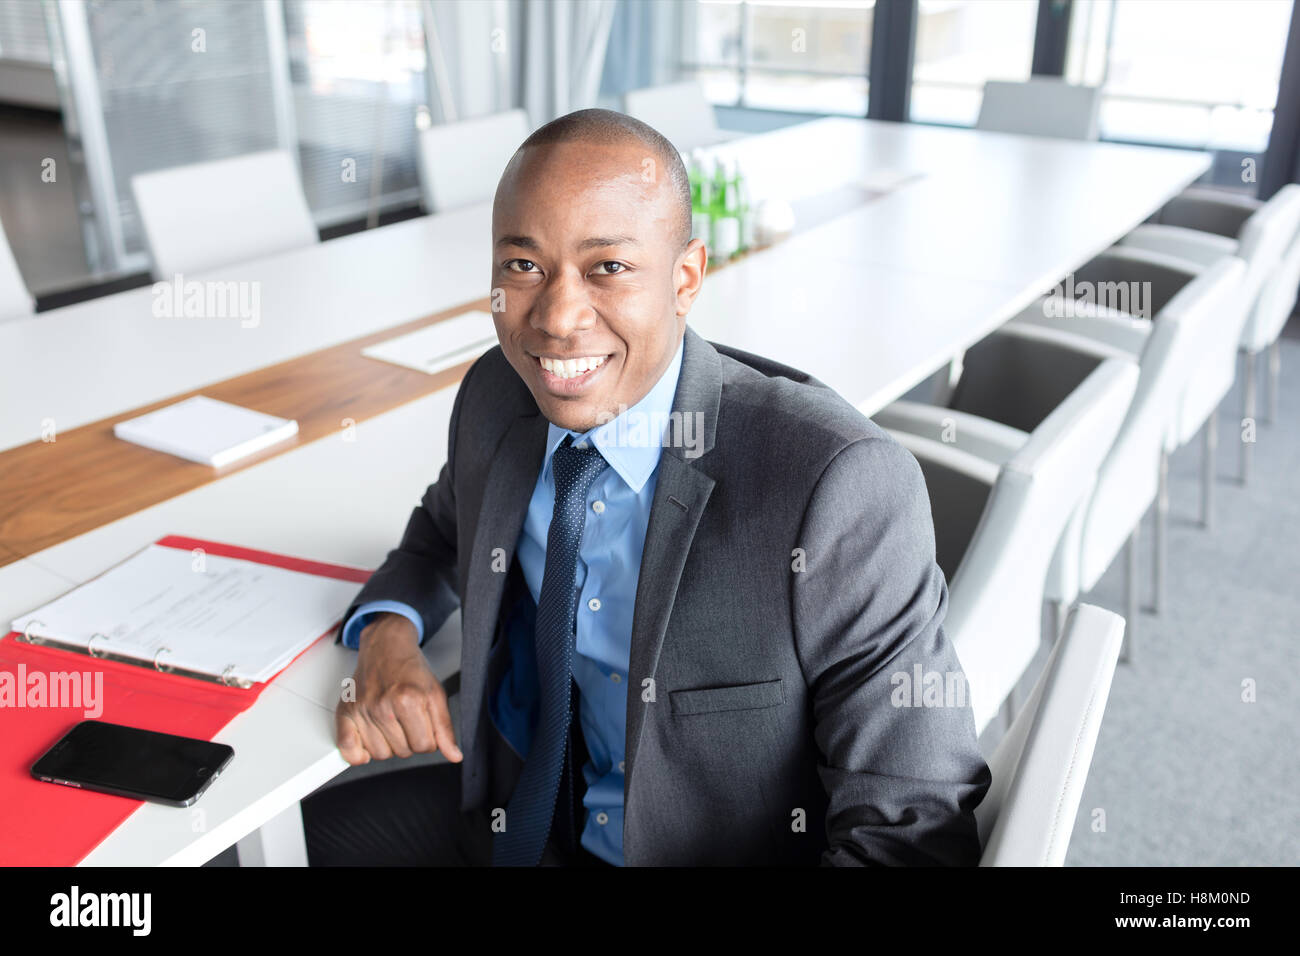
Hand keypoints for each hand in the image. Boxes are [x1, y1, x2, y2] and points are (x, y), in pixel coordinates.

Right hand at [336, 612, 461, 765]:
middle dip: (409, 740)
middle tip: (407, 721)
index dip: (428, 739)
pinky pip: (347, 748)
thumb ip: (445, 728)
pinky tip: (367, 744)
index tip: (424, 725)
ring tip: (391, 724)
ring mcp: (363, 709)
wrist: (386, 647)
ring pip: (380, 754)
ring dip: (388, 745)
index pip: (424, 746)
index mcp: (409, 701)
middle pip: (403, 752)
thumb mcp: (435, 695)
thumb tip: (454, 755)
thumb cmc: (410, 670)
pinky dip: (356, 753)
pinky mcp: (346, 711)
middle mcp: (383, 706)